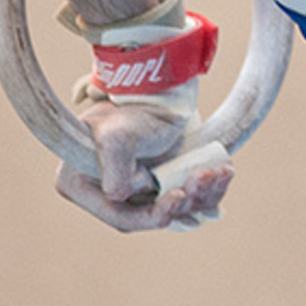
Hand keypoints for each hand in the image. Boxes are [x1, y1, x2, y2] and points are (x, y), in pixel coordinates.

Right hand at [54, 92, 234, 231]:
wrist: (156, 88)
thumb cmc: (130, 109)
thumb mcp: (116, 135)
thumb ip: (113, 164)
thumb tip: (117, 195)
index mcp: (82, 185)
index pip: (120, 217)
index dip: (151, 216)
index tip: (178, 196)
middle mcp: (107, 193)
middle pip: (151, 215)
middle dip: (184, 201)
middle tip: (204, 177)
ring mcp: (137, 190)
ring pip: (175, 208)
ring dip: (202, 193)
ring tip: (219, 171)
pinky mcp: (160, 183)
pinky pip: (188, 197)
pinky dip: (209, 188)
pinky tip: (223, 172)